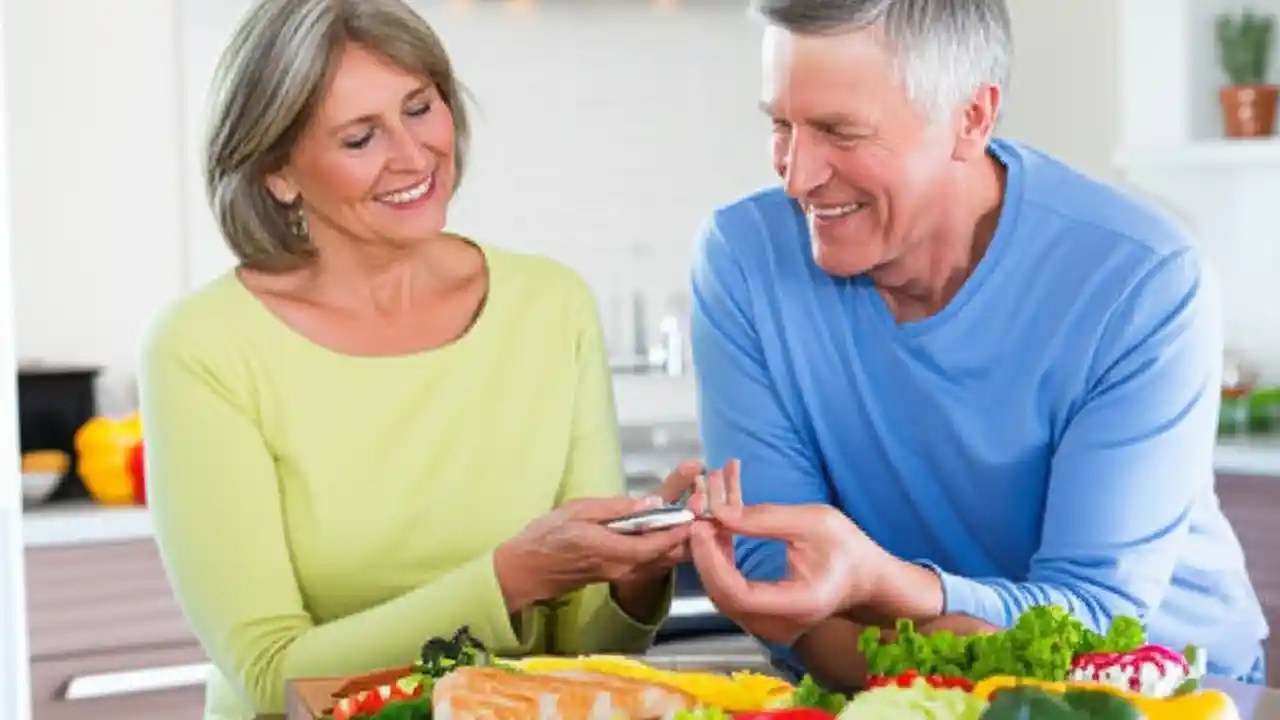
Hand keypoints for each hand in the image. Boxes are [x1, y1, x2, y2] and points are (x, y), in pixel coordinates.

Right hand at [495, 462, 702, 612]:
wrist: (526, 572)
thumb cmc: (546, 537)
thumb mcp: (577, 511)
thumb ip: (616, 509)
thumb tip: (651, 503)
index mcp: (611, 550)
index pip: (658, 542)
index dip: (683, 524)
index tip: (701, 504)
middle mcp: (623, 567)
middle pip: (670, 552)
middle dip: (692, 528)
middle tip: (709, 502)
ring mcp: (623, 572)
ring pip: (666, 556)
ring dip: (685, 534)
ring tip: (701, 506)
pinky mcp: (621, 572)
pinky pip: (654, 558)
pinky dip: (671, 542)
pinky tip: (681, 523)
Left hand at [688, 461, 896, 645]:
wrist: (866, 579)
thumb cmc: (848, 550)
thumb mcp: (814, 521)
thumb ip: (766, 518)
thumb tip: (720, 512)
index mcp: (798, 605)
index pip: (737, 593)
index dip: (712, 560)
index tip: (701, 526)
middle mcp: (780, 626)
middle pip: (723, 597)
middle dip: (704, 555)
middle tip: (697, 516)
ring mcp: (770, 627)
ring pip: (722, 595)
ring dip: (709, 557)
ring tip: (707, 520)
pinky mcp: (763, 619)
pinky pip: (731, 594)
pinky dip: (719, 564)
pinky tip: (718, 535)